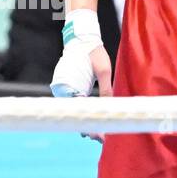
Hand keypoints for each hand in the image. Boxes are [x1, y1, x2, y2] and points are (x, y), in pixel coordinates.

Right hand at [51, 9, 112, 143]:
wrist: (81, 38)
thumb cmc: (93, 52)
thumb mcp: (103, 70)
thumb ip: (106, 89)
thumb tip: (112, 107)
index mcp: (71, 88)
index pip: (82, 114)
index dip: (93, 127)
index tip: (103, 137)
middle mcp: (64, 92)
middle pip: (76, 116)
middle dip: (90, 128)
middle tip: (105, 139)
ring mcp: (65, 90)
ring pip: (76, 112)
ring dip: (87, 121)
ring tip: (101, 133)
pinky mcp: (70, 88)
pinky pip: (76, 104)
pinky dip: (84, 113)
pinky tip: (95, 121)